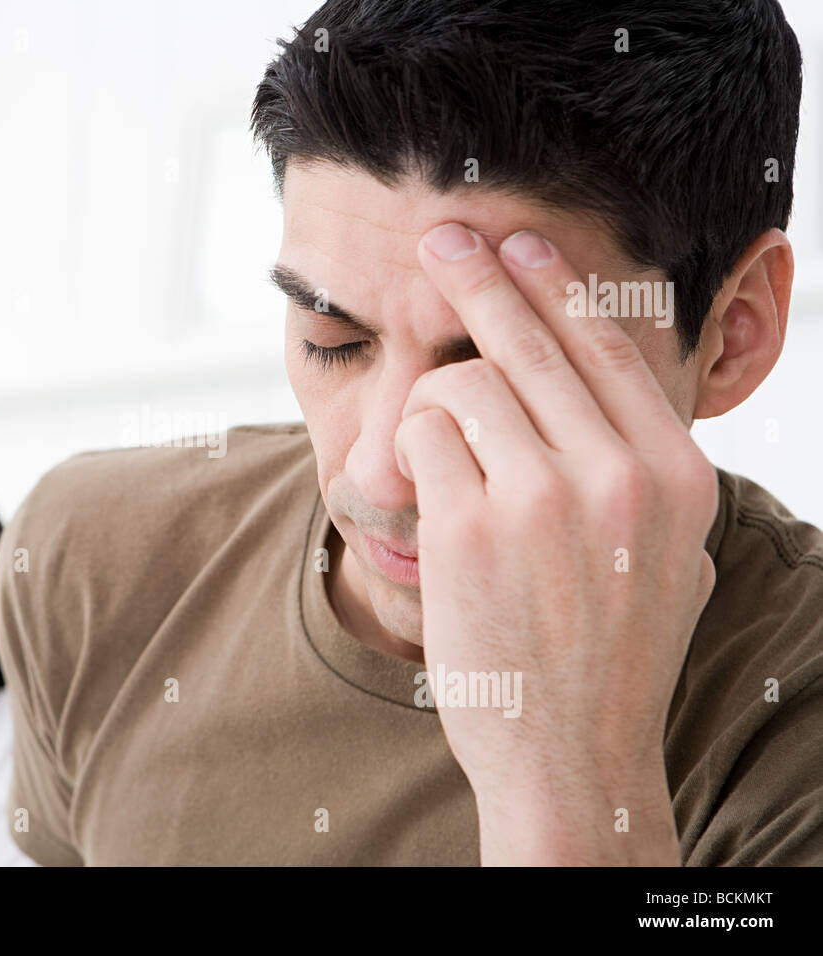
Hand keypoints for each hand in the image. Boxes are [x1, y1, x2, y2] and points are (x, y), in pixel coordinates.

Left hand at [396, 223, 718, 863]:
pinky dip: (410, 451)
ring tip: (441, 461)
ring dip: (437, 406)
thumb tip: (612, 393)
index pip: (611, 348)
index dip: (559, 288)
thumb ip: (647, 474)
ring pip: (464, 384)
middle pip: (533, 340)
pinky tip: (421, 492)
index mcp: (676, 476)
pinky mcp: (467, 527)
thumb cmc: (609, 657)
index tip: (525, 246)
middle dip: (479, 276)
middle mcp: (619, 475)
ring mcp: (542, 499)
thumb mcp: (669, 558)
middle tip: (443, 238)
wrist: (570, 758)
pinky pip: (420, 436)